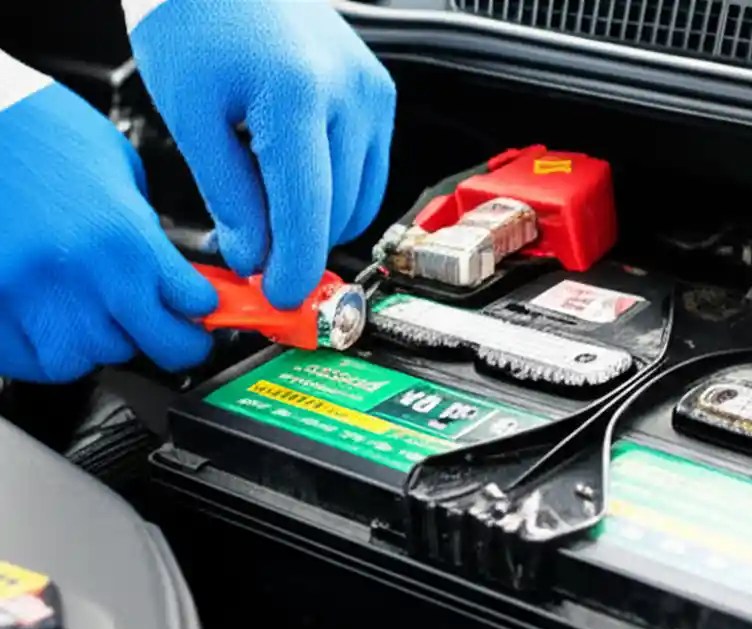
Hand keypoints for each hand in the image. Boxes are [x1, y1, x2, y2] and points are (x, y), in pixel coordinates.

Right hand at [0, 77, 216, 382]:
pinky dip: (42, 349)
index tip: (202, 311)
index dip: (205, 312)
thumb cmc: (37, 126)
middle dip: (164, 338)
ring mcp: (28, 299)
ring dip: (95, 343)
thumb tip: (170, 272)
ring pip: (85, 361)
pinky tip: (47, 319)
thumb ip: (145, 230)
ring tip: (89, 309)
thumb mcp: (118, 169)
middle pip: (149, 348)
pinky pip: (28, 362)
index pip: (194, 309)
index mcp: (125, 239)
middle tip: (159, 323)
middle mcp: (82, 277)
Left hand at [125, 0, 396, 308]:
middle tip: (252, 253)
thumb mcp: (191, 115)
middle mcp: (350, 94)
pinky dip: (335, 191)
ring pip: (359, 199)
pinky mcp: (380, 95)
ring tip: (266, 210)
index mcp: (298, 96)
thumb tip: (256, 258)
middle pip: (337, 211)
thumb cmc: (198, 21)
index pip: (308, 210)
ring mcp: (372, 94)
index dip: (296, 266)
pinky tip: (294, 183)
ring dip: (317, 219)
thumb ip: (230, 196)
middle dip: (297, 243)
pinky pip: (369, 171)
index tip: (281, 299)